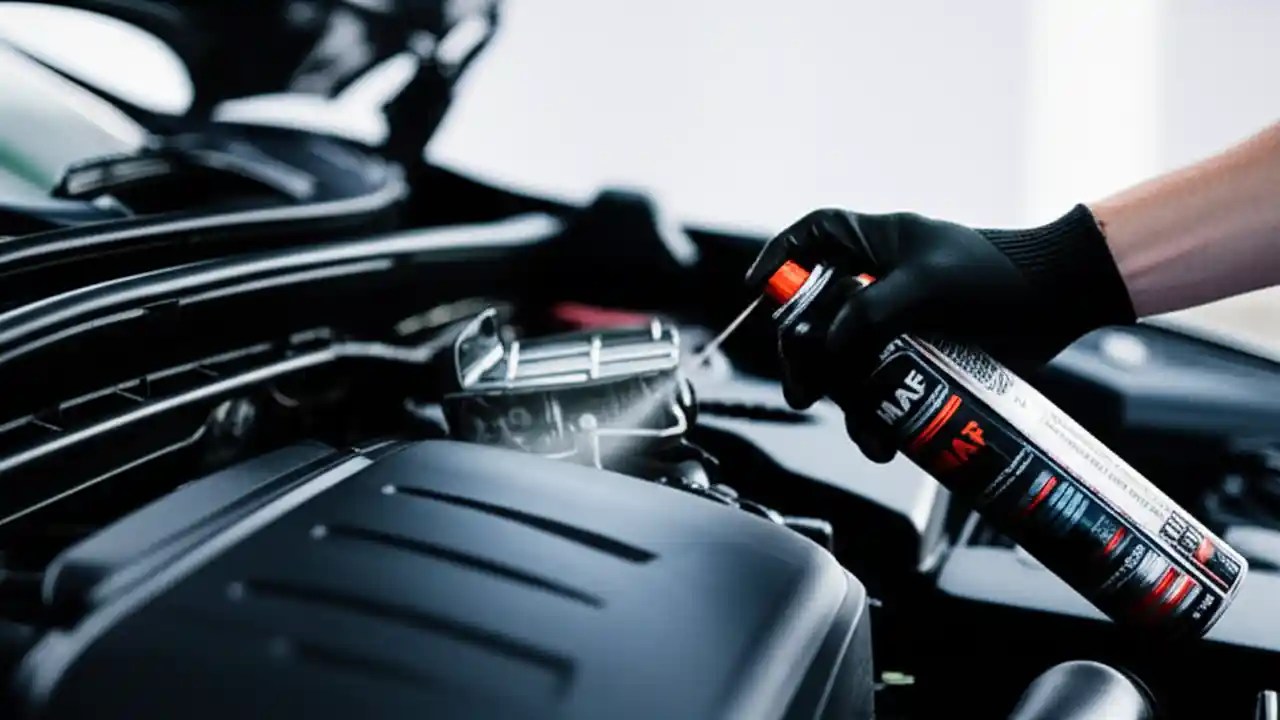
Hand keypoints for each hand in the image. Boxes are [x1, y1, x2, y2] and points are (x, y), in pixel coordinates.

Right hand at [746, 206, 1133, 461]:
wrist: (1057, 303)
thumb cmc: (997, 274)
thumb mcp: (927, 283)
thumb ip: (870, 310)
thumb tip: (828, 347)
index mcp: (876, 243)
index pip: (811, 237)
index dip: (779, 258)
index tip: (756, 290)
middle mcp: (878, 280)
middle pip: (816, 315)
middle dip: (804, 356)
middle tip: (803, 390)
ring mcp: (897, 322)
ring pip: (846, 362)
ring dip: (847, 402)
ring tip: (866, 434)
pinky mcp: (919, 357)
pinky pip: (882, 388)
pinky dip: (879, 416)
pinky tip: (888, 440)